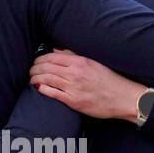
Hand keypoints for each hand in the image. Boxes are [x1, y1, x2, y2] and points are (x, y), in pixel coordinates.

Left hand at [29, 50, 146, 120]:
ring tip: (31, 79)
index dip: (39, 59)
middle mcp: (74, 73)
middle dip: (34, 69)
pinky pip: (52, 93)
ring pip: (46, 79)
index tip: (36, 62)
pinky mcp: (73, 101)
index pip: (51, 57)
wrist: (123, 98)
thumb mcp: (93, 62)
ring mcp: (73, 87)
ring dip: (35, 78)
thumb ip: (74, 56)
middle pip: (46, 67)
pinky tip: (38, 88)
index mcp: (79, 62)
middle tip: (30, 71)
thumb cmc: (110, 80)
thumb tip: (57, 50)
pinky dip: (43, 89)